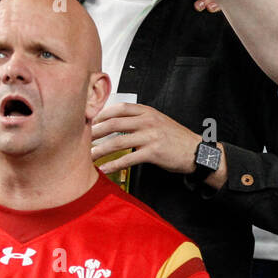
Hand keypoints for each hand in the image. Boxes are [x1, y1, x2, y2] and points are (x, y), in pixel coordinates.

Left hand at [91, 102, 218, 184]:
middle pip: (114, 124)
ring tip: (87, 156)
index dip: (101, 114)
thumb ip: (139, 119)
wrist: (196, 151)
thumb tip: (115, 123)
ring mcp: (151, 136)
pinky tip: (104, 169)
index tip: (88, 122)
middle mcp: (148, 121)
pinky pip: (128, 159)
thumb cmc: (175, 138)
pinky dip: (113, 165)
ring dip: (99, 150)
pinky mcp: (153, 152)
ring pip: (117, 142)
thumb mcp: (158, 121)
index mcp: (148, 111)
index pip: (119, 108)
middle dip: (94, 132)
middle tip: (80, 139)